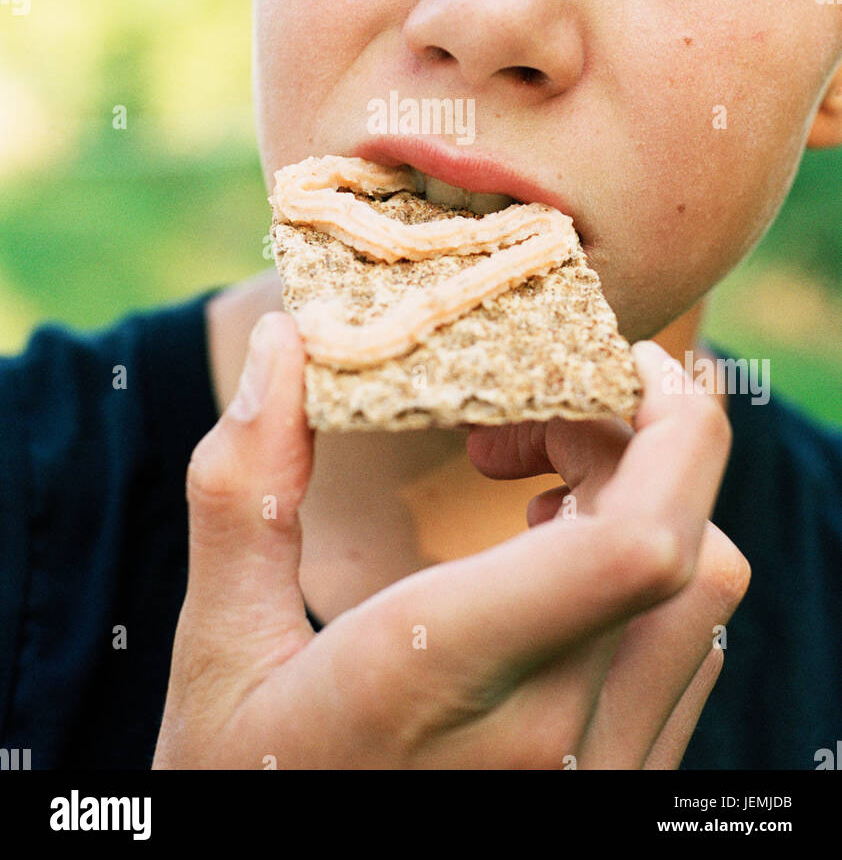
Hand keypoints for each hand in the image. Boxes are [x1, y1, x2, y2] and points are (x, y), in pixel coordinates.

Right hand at [152, 319, 748, 768]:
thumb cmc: (241, 795)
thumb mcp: (217, 653)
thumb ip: (245, 492)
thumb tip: (282, 343)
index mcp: (446, 675)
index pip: (638, 547)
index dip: (671, 432)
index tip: (617, 363)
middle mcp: (554, 739)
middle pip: (684, 547)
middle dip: (633, 446)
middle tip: (530, 425)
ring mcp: (599, 782)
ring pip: (702, 607)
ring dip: (646, 516)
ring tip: (535, 506)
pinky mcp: (615, 802)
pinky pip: (686, 666)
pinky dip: (647, 589)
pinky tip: (553, 585)